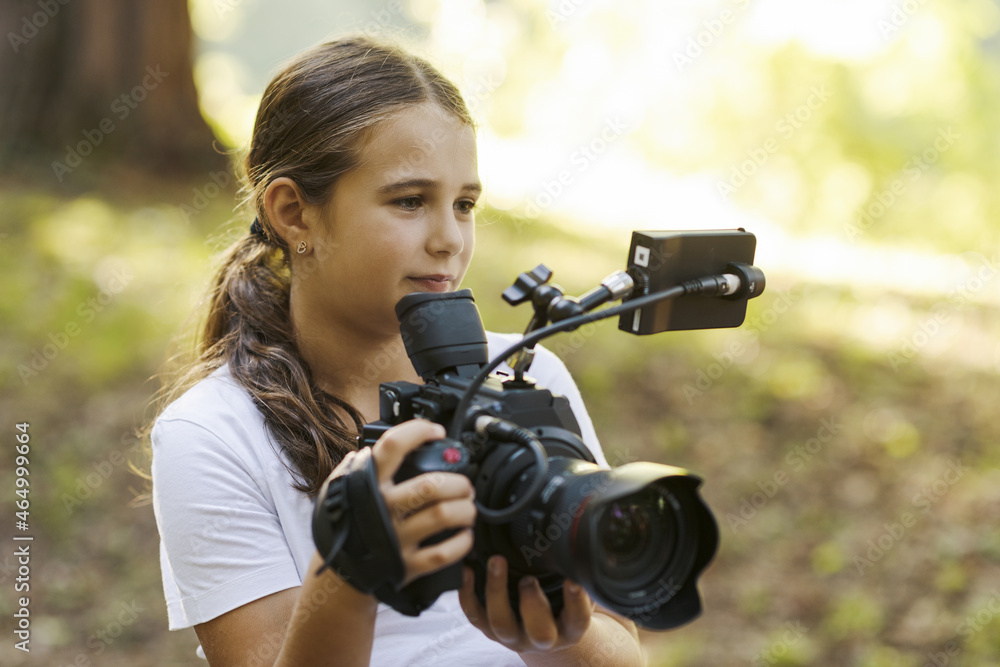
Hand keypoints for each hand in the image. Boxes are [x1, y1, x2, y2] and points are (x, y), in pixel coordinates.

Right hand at [334, 420, 475, 585]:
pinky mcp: (407, 565)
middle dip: (458, 482)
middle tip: (464, 485)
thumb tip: (367, 450)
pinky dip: (462, 542)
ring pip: (443, 515)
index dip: (419, 431)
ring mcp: (396, 538)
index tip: (437, 431)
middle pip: (430, 485)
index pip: (393, 446)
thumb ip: (353, 469)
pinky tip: (464, 535)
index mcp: (367, 484)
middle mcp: (382, 509)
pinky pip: (443, 553)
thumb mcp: (338, 492)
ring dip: (465, 509)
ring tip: (468, 507)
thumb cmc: (345, 527)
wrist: (338, 575)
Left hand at [458, 555, 594, 654]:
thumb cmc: (562, 601)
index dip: (576, 601)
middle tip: (529, 579)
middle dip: (532, 605)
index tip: (572, 579)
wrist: (544, 626)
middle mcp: (542, 636)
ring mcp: (513, 635)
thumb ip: (580, 570)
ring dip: (497, 591)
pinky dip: (467, 592)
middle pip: (538, 631)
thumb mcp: (574, 587)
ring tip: (496, 562)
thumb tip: (589, 539)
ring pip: (501, 623)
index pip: (577, 619)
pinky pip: (474, 615)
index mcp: (569, 628)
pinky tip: (468, 569)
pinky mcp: (489, 628)